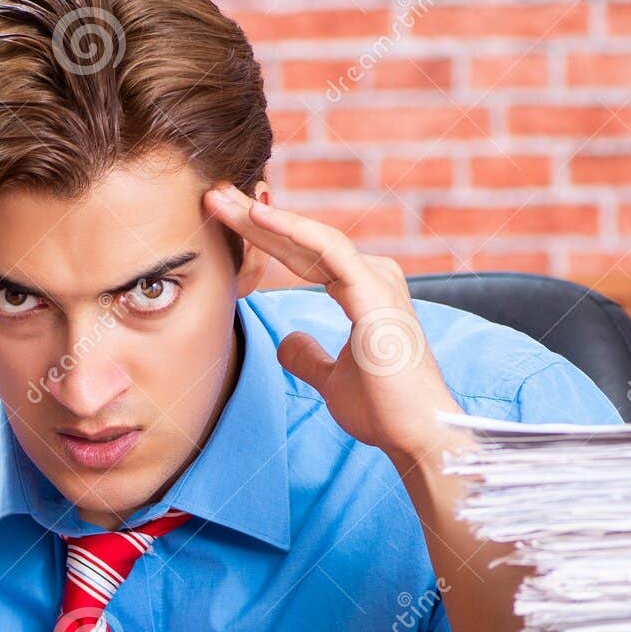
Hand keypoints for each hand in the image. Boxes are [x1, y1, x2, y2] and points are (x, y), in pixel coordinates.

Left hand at [203, 183, 460, 469]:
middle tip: (214, 197)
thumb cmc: (383, 409)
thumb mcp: (332, 380)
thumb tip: (285, 341)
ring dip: (264, 220)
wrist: (416, 433)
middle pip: (303, 243)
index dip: (264, 241)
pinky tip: (259, 218)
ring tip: (222, 200)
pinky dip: (293, 231)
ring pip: (311, 239)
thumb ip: (308, 357)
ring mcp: (376, 280)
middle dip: (256, 221)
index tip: (225, 224)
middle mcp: (373, 277)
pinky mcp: (374, 292)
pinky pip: (328, 251)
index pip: (304, 257)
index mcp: (363, 291)